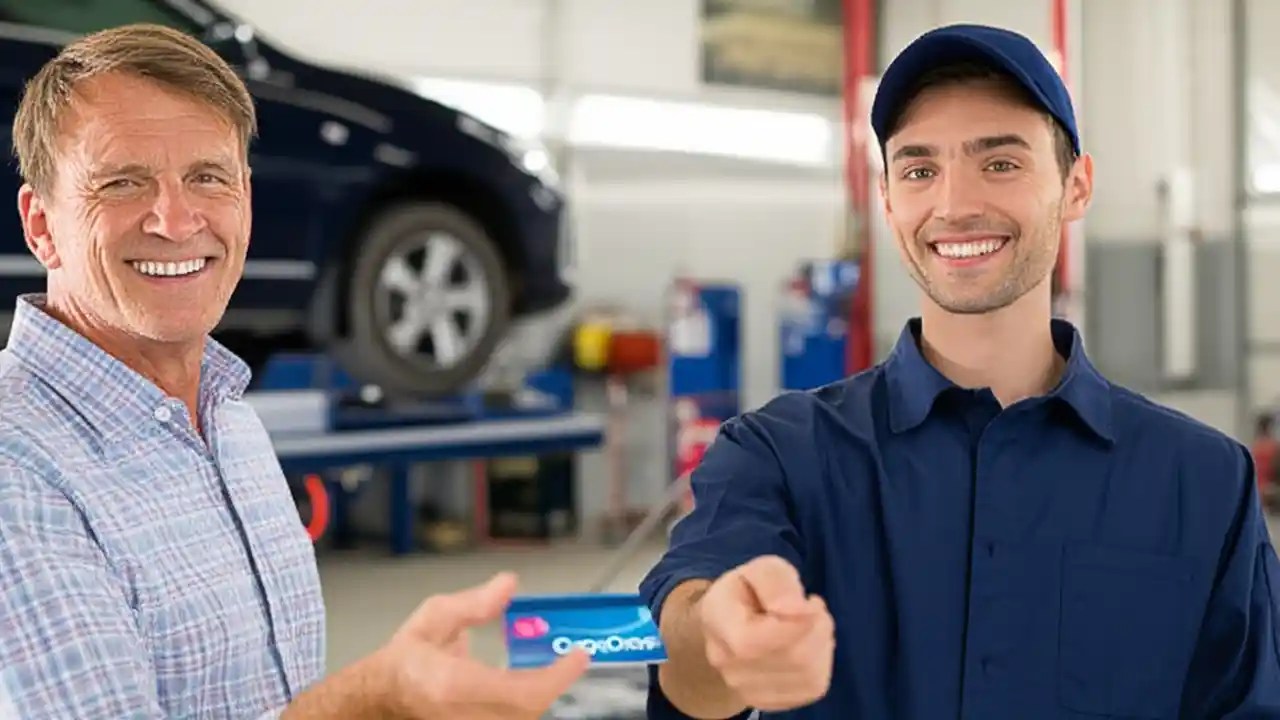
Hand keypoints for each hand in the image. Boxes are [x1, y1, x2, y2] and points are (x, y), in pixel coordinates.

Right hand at [376, 572, 589, 718]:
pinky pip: (513, 719)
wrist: (384, 694)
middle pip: (531, 710)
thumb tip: (509, 585)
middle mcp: (466, 715)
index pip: (524, 691)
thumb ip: (474, 604)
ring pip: (524, 718)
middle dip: (555, 682)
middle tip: (571, 657)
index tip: (580, 655)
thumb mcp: (435, 616)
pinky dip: (528, 702)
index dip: (559, 676)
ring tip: (554, 667)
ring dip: (543, 693)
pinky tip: (533, 683)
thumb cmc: (408, 657)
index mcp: (455, 685)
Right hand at [699, 555, 834, 711]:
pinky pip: (813, 688)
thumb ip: (776, 581)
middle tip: (814, 608)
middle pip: (795, 657)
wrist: (727, 625)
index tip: (811, 601)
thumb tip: (798, 611)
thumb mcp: (761, 569)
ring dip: (823, 644)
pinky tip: (809, 645)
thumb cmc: (747, 591)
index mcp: (720, 623)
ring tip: (811, 624)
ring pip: (810, 675)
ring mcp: (746, 690)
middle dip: (819, 628)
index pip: (759, 640)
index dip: (799, 622)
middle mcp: (728, 665)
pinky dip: (821, 663)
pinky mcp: (768, 703)